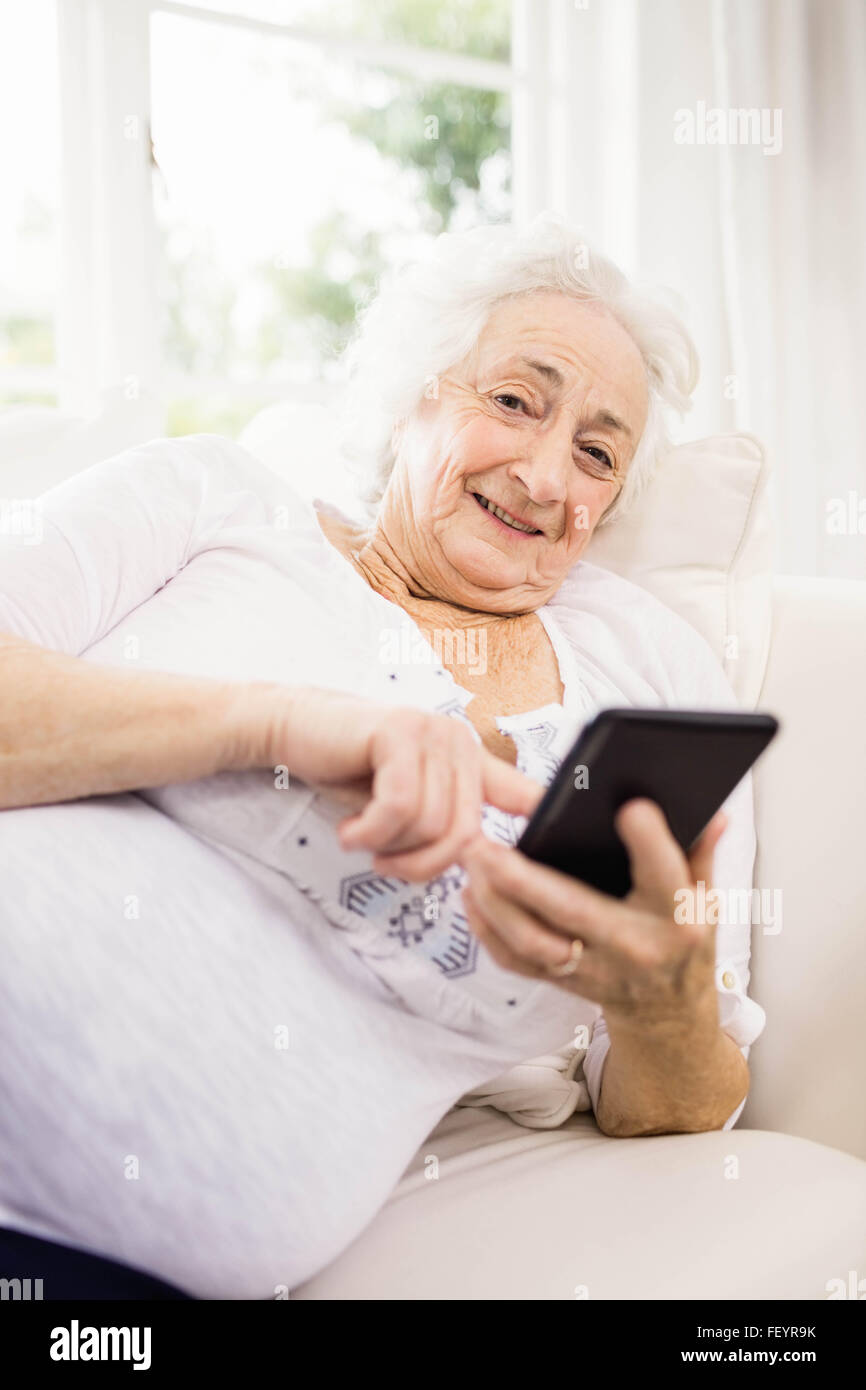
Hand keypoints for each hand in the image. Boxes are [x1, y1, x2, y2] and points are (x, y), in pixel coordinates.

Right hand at [262, 687, 543, 881]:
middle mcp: (460, 742)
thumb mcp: (405, 799)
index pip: (520, 796)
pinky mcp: (399, 732)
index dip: (546, 820)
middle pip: (464, 835)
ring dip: (387, 849)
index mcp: (471, 761)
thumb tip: (484, 853)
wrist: (292, 729)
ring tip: (360, 837)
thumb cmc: (347, 770)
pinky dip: (369, 833)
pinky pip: (399, 807)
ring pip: (429, 825)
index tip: (563, 850)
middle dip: (421, 865)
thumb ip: (445, 818)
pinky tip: (348, 831)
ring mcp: (432, 732)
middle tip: (382, 863)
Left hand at [459, 798, 727, 1025]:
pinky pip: (518, 962)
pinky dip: (488, 931)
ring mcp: (596, 971)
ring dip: (494, 903)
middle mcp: (634, 947)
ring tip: (471, 861)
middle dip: (524, 879)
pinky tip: (473, 895)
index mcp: (677, 920)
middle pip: (574, 911)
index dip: (650, 843)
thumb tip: (713, 812)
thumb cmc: (685, 945)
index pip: (666, 876)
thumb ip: (701, 853)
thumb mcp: (706, 899)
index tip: (630, 807)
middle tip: (486, 844)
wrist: (670, 1016)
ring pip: (534, 942)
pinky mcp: (565, 983)